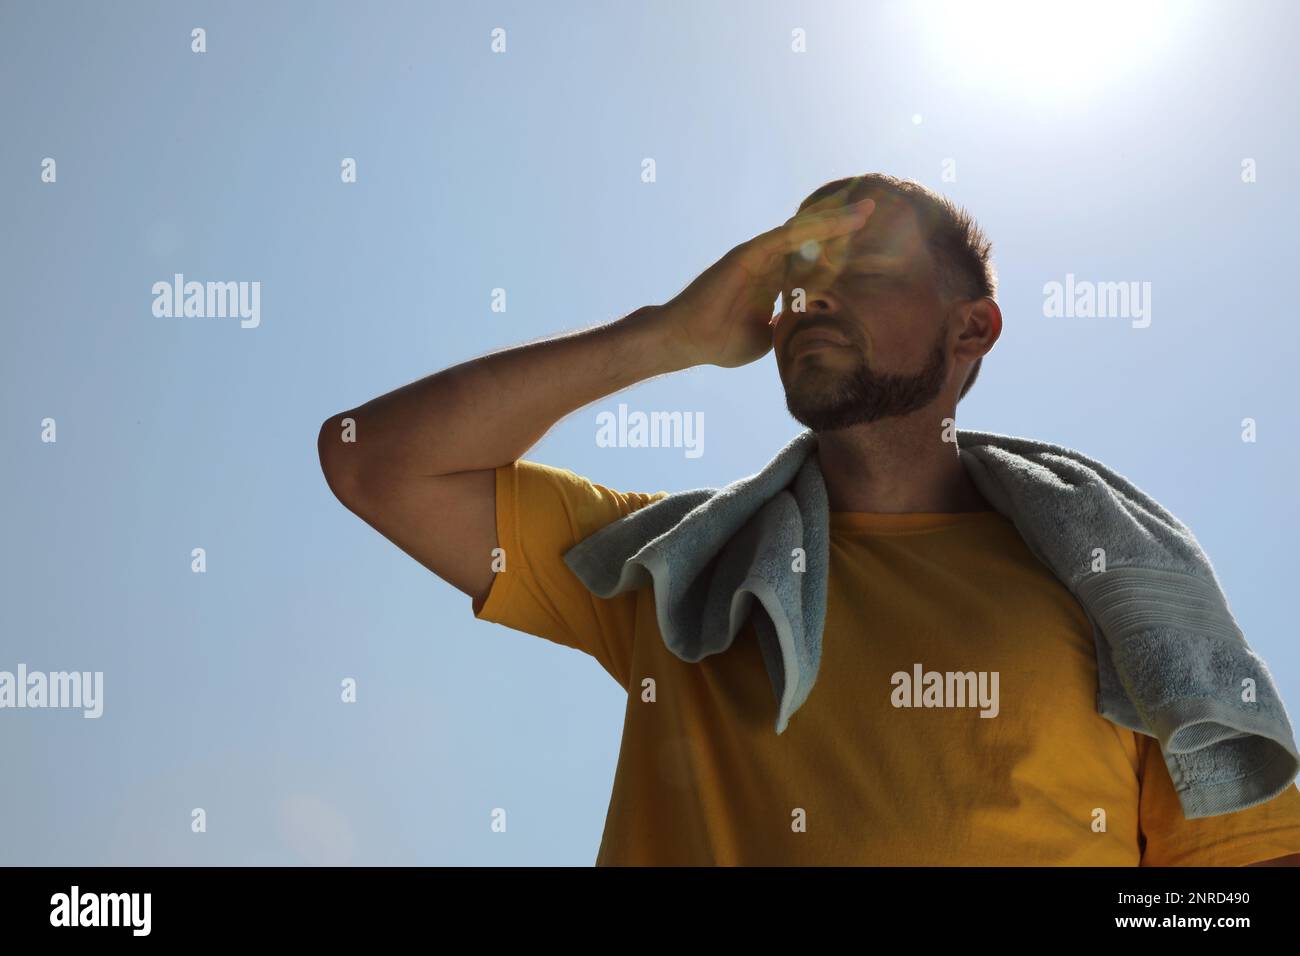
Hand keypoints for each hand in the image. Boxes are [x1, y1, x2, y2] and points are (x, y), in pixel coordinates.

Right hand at [656, 198, 875, 367]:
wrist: (688, 342)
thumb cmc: (720, 343)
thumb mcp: (767, 339)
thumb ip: (787, 328)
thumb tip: (808, 332)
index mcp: (773, 282)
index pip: (813, 261)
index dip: (838, 253)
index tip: (868, 247)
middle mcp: (768, 263)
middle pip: (813, 239)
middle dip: (842, 227)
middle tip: (873, 212)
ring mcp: (759, 255)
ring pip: (803, 231)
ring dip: (835, 221)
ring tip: (865, 211)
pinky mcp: (749, 254)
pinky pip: (785, 236)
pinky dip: (812, 228)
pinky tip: (838, 222)